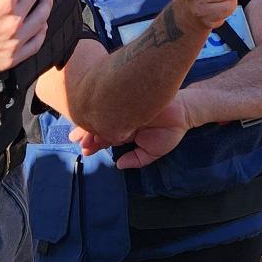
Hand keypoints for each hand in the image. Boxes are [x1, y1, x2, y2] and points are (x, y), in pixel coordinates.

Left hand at [70, 94, 191, 168]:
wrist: (184, 112)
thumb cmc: (169, 131)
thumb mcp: (152, 151)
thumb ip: (136, 159)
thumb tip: (119, 165)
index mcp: (124, 129)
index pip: (104, 136)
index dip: (93, 143)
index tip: (84, 151)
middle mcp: (121, 117)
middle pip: (100, 124)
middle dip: (86, 133)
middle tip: (77, 141)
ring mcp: (124, 105)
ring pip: (103, 113)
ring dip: (91, 123)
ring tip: (83, 134)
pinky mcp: (129, 95)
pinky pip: (113, 101)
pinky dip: (103, 109)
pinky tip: (95, 116)